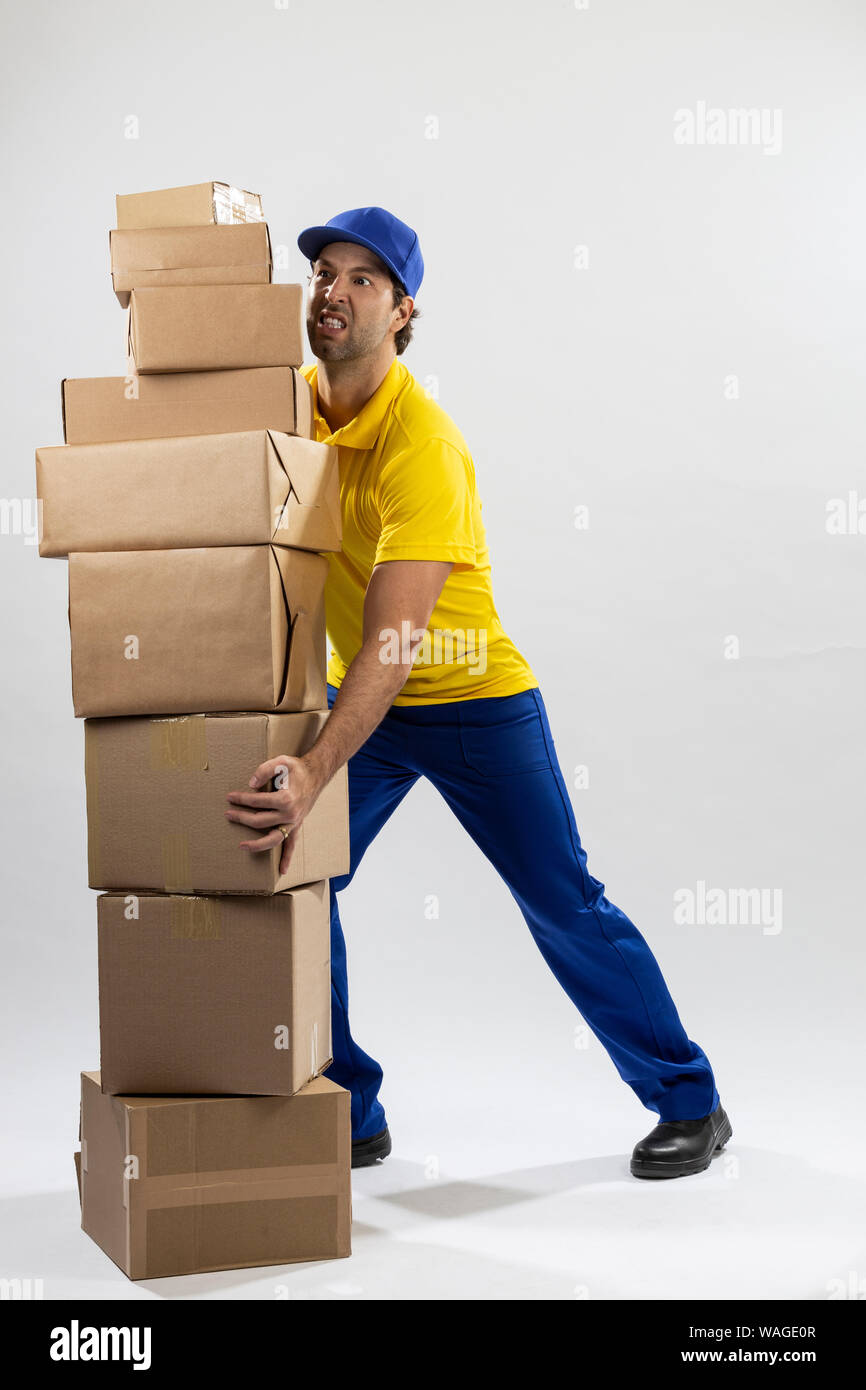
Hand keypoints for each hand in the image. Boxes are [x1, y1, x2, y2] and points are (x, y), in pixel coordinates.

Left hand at [225, 754, 324, 876]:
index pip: (257, 801)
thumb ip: (264, 770)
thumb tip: (251, 784)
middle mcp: (290, 814)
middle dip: (241, 817)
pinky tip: (282, 870)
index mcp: (285, 799)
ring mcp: (294, 823)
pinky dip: (287, 858)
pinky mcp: (296, 826)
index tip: (230, 797)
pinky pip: (291, 845)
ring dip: (257, 845)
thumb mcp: (281, 761)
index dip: (241, 799)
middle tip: (228, 814)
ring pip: (273, 839)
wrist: (316, 775)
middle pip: (260, 821)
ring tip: (241, 846)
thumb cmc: (296, 769)